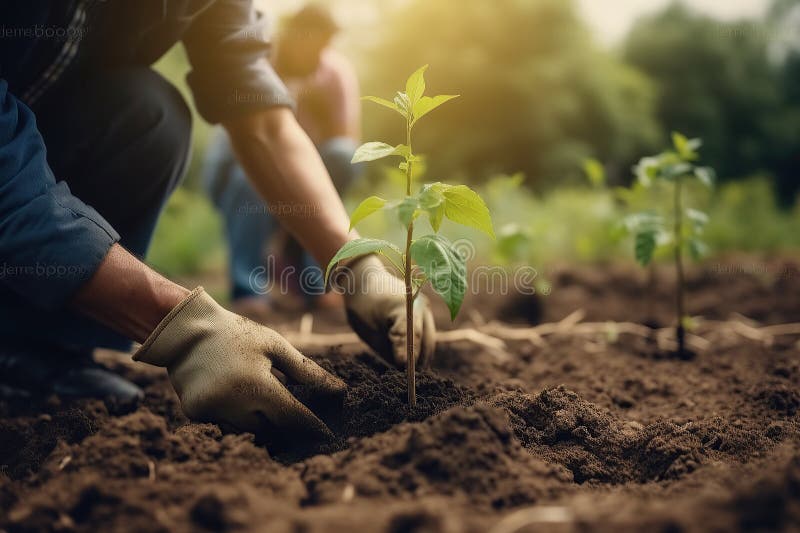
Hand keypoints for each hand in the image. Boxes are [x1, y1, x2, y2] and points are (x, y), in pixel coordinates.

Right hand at [133, 288, 344, 439]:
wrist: (185, 329)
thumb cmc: (236, 334)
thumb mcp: (274, 346)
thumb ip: (306, 370)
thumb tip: (339, 390)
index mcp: (257, 385)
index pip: (293, 417)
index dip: (312, 428)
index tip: (327, 435)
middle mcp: (233, 404)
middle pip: (271, 429)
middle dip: (288, 427)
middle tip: (302, 422)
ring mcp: (211, 411)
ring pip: (248, 431)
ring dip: (262, 423)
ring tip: (270, 408)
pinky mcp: (195, 414)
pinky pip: (225, 425)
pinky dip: (237, 418)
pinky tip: (240, 401)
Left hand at [340, 255, 435, 367]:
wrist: (365, 282)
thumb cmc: (363, 306)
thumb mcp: (370, 330)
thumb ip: (388, 347)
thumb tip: (404, 368)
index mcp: (403, 305)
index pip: (409, 335)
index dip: (408, 355)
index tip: (405, 372)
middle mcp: (419, 306)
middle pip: (425, 340)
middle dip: (417, 361)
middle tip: (407, 381)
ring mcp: (425, 309)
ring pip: (429, 341)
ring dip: (421, 358)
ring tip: (409, 376)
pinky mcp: (425, 315)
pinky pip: (426, 337)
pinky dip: (420, 351)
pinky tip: (411, 364)